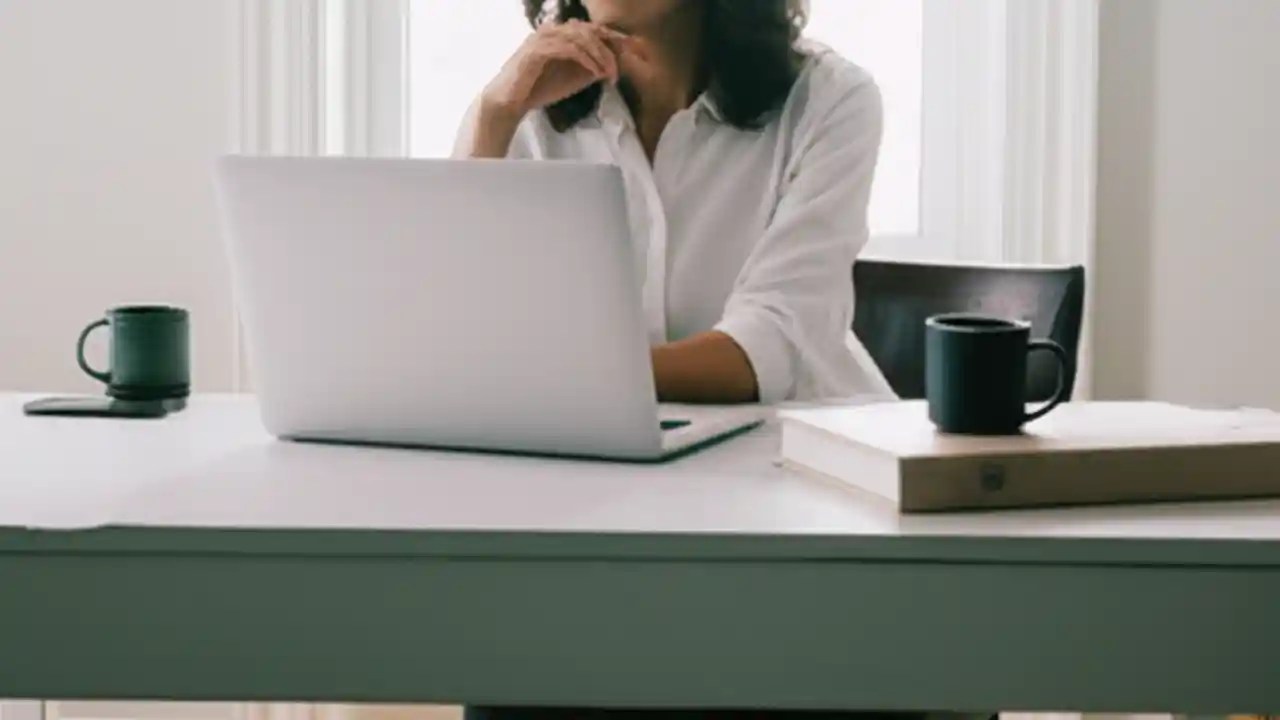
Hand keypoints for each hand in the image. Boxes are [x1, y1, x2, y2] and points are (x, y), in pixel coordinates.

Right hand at [481, 20, 642, 120]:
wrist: (510, 102)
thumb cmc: (540, 89)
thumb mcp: (575, 77)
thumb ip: (593, 67)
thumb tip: (616, 62)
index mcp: (561, 33)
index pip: (594, 30)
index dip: (617, 38)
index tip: (638, 49)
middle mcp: (553, 30)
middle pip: (591, 30)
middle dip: (614, 44)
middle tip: (630, 61)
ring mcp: (544, 37)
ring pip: (582, 38)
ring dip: (601, 56)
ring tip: (611, 74)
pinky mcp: (537, 50)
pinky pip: (569, 49)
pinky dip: (586, 60)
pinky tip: (596, 73)